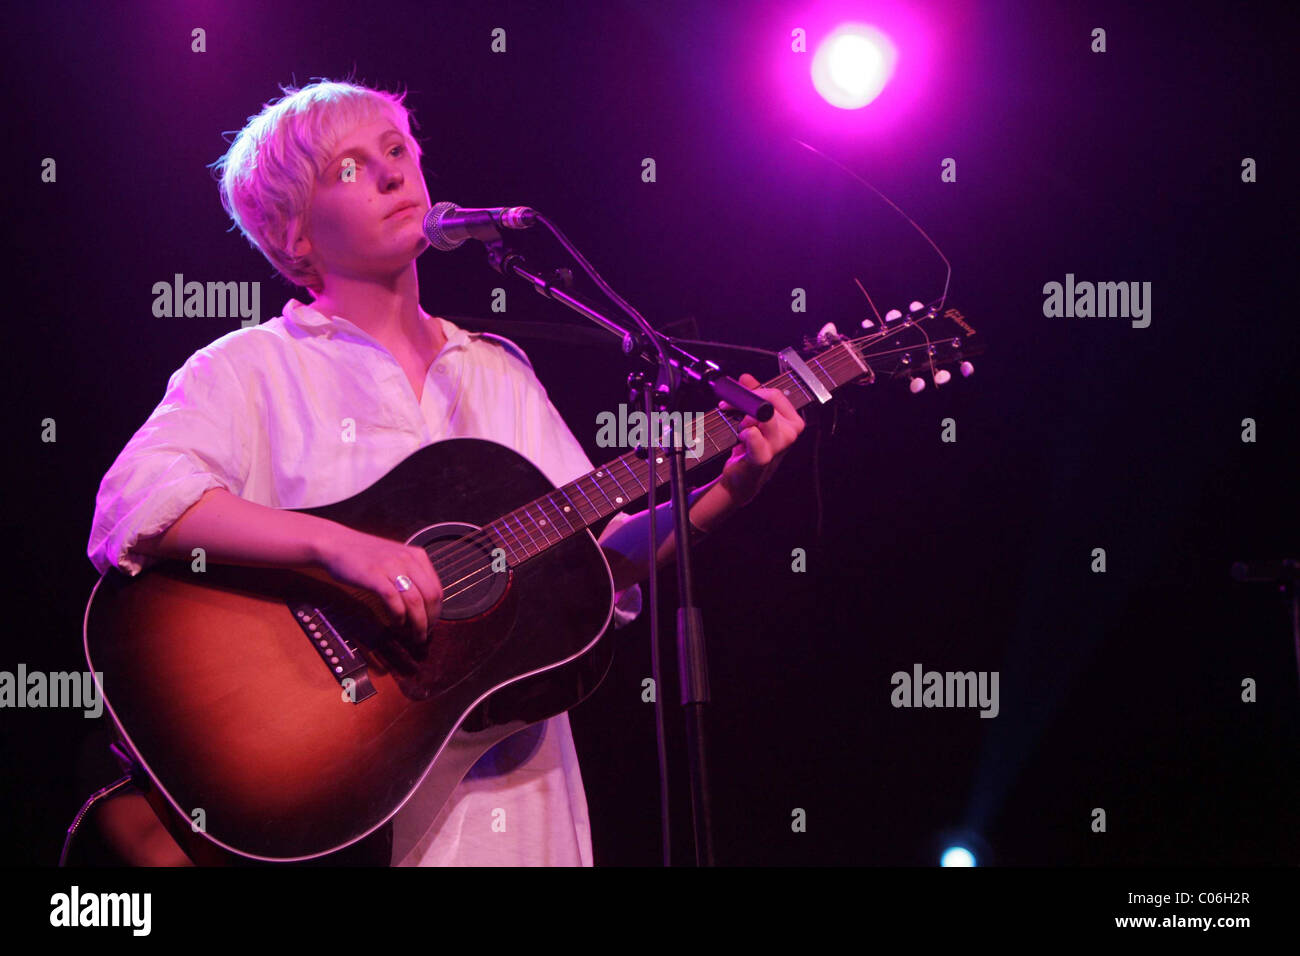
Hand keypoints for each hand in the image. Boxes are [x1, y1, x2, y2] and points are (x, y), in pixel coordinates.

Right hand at [314, 524, 442, 647]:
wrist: (336, 543)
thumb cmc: (365, 555)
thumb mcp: (395, 559)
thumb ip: (411, 575)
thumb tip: (424, 605)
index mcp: (417, 556)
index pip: (437, 589)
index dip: (437, 612)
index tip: (431, 625)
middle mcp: (408, 559)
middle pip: (431, 596)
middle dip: (430, 621)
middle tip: (424, 635)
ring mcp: (391, 566)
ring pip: (415, 601)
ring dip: (418, 624)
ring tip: (414, 636)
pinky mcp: (375, 575)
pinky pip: (394, 600)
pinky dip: (398, 616)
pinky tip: (396, 624)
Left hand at [716, 372, 804, 507]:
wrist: (742, 479)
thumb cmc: (751, 449)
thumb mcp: (754, 418)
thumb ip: (752, 395)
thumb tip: (746, 378)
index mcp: (793, 421)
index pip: (774, 395)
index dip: (752, 393)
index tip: (735, 398)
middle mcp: (791, 432)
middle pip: (766, 403)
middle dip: (744, 405)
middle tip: (731, 413)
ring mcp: (780, 445)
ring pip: (759, 417)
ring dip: (744, 422)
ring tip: (741, 433)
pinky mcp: (764, 457)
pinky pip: (754, 436)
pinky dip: (745, 434)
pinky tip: (742, 441)